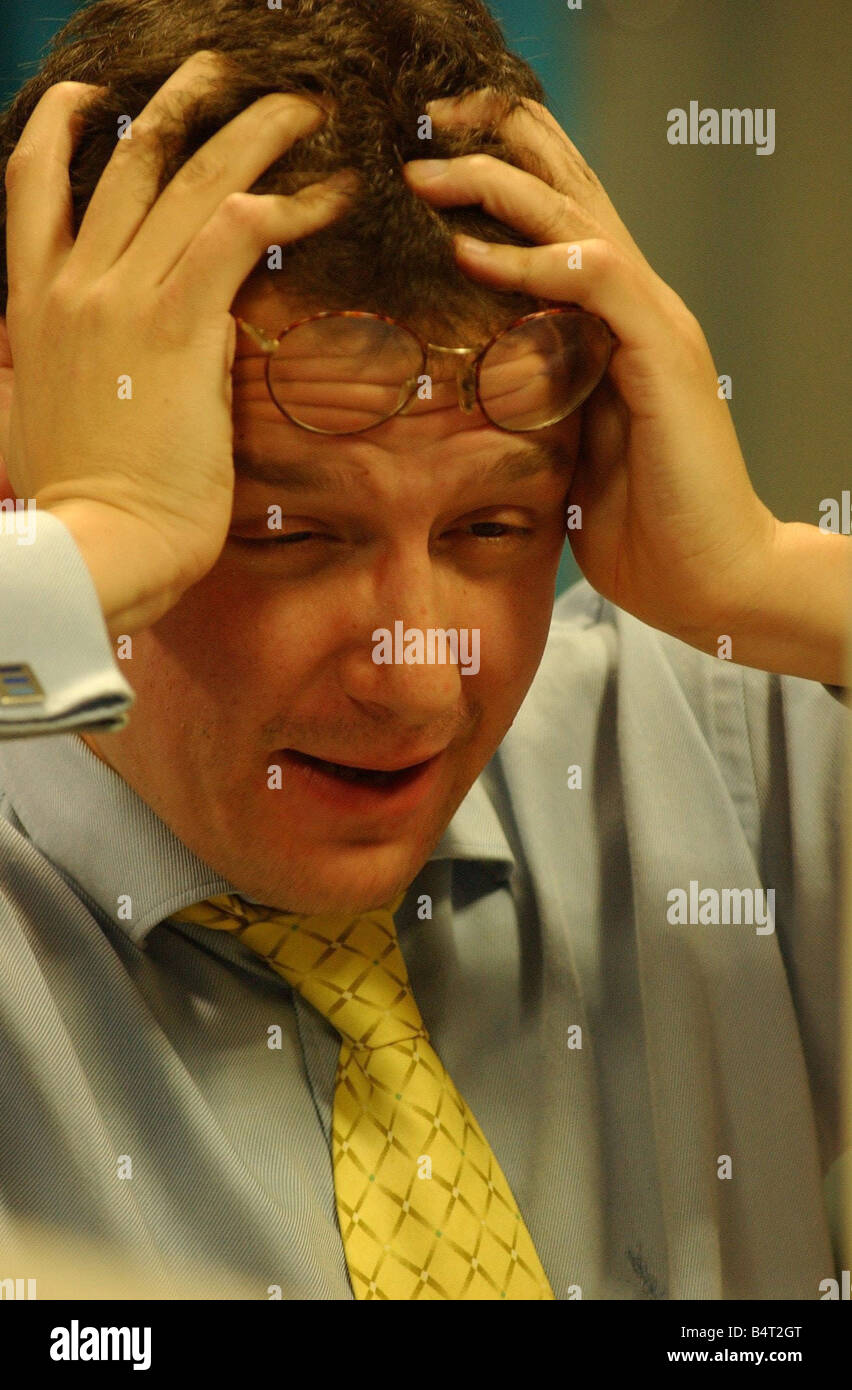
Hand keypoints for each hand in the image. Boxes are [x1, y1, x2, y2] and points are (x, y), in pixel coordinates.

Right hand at [1, 53, 355, 636]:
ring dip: (252, 132)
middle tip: (226, 73)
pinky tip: (335, 191)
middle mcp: (72, 286)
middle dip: (181, 104)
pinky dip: (291, 204)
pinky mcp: (177, 326)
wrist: (101, 546)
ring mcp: (120, 299)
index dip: (62, 129)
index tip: (95, 98)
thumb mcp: (34, 421)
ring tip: (302, 106)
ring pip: (189, 180)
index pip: (31, 187)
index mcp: (32, 306)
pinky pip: (237, 235)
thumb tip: (99, 353)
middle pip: (127, 162)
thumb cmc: (82, 502)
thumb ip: (50, 372)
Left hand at [404, 89, 849, 680]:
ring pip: (577, 219)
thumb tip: (461, 397)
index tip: (423, 180)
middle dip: (493, 157)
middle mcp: (638, 310)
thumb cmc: (641, 530)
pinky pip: (597, 279)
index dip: (500, 186)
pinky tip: (473, 251)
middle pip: (571, 197)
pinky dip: (535, 258)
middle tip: (416, 147)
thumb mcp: (563, 455)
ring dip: (498, 189)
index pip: (562, 227)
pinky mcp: (663, 355)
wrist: (710, 579)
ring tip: (428, 174)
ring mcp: (656, 326)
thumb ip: (531, 407)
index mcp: (614, 328)